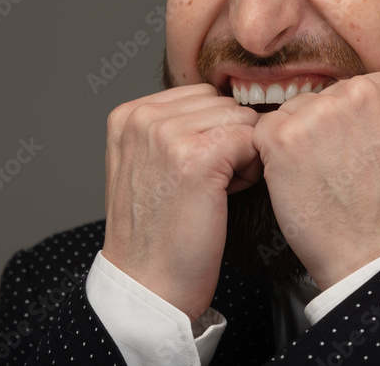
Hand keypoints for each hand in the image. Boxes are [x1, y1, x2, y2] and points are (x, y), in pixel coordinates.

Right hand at [102, 84, 262, 319]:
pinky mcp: (197, 157)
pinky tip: (228, 194)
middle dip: (229, 138)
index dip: (211, 130)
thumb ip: (168, 128)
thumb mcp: (143, 166)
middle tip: (211, 183)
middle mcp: (143, 118)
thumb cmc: (154, 233)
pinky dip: (251, 168)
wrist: (148, 284)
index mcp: (127, 115)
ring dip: (242, 152)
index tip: (195, 170)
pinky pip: (251, 139)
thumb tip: (222, 103)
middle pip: (222, 102)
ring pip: (240, 118)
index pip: (199, 94)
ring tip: (217, 190)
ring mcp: (167, 135)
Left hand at [251, 69, 379, 289]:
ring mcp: (320, 112)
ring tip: (324, 177)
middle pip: (330, 96)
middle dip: (332, 129)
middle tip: (346, 170)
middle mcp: (362, 91)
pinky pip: (267, 130)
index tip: (366, 152)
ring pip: (298, 111)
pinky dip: (275, 154)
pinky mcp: (284, 138)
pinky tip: (298, 179)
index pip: (366, 88)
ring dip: (303, 139)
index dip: (362, 122)